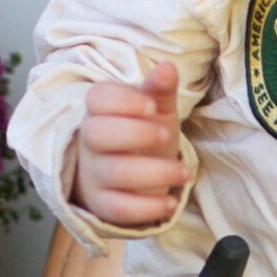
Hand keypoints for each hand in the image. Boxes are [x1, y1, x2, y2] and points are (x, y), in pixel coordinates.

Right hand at [73, 60, 185, 226]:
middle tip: (165, 135)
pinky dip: (146, 207)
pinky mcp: (103, 205)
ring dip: (154, 172)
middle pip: (98, 134)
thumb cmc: (142, 136)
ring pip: (114, 172)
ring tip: (184, 172)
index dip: (122, 101)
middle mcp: (91, 142)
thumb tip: (167, 67)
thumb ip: (159, 91)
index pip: (98, 99)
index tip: (151, 107)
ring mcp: (94, 174)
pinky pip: (119, 208)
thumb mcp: (154, 112)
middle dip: (135, 133)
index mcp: (101, 112)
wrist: (129, 178)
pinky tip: (170, 203)